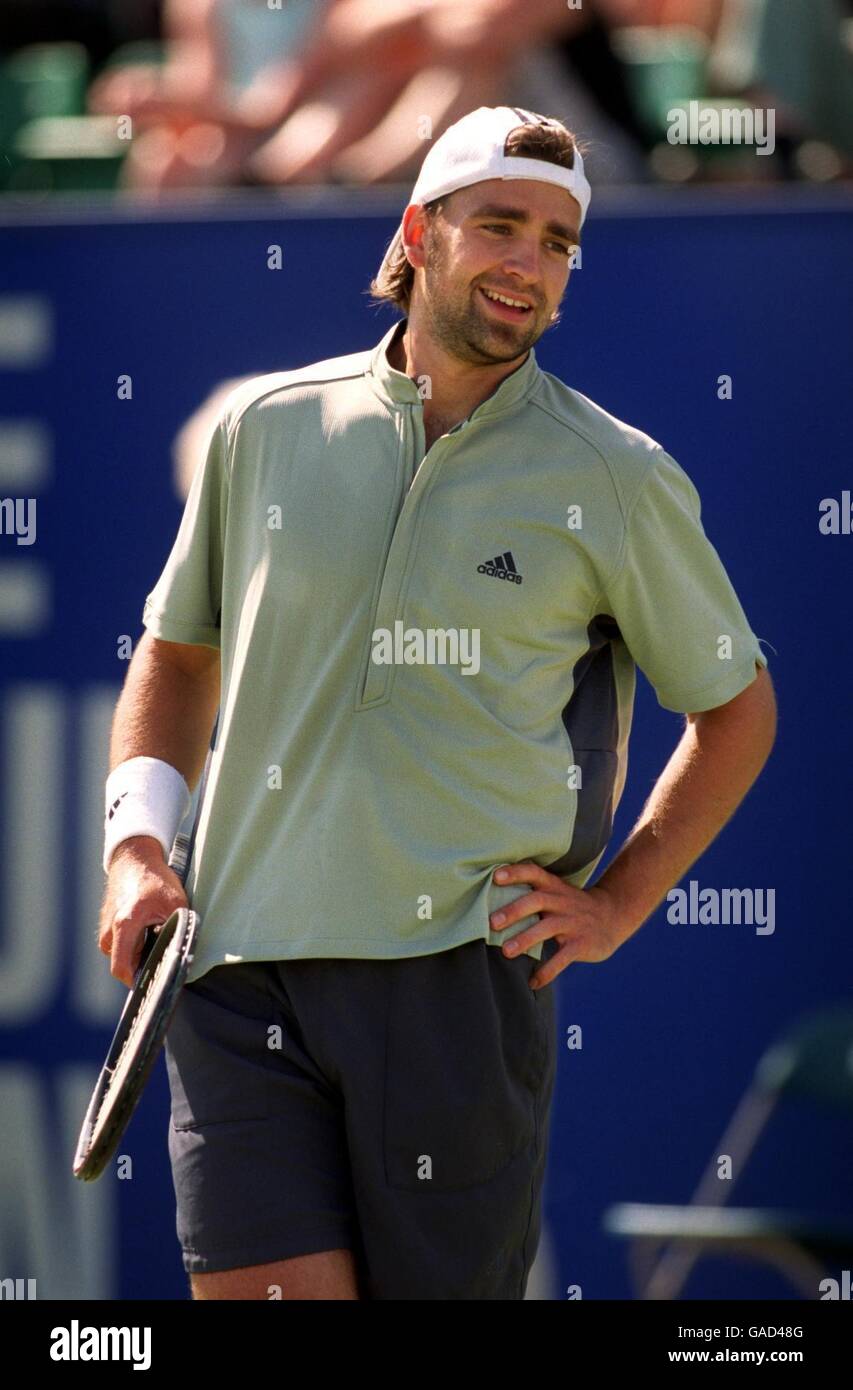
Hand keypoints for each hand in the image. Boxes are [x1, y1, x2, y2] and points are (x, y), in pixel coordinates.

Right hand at [98, 840, 188, 986]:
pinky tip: (148, 931)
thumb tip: (180, 956)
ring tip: (156, 935)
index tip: (155, 983)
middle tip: (164, 954)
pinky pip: (121, 946)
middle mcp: (109, 931)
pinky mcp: (107, 927)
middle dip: (144, 964)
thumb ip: (177, 931)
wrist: (134, 859)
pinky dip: (135, 944)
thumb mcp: (175, 904)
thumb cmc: (155, 879)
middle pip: (125, 964)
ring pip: (124, 955)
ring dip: (140, 952)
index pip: (122, 969)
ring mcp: (105, 929)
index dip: (138, 981)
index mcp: (123, 925)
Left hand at [490, 861, 623, 988]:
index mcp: (554, 887)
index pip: (534, 872)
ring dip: (525, 939)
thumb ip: (532, 892)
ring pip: (547, 928)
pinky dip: (547, 971)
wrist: (613, 915)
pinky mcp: (581, 944)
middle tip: (492, 923)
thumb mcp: (557, 891)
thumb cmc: (572, 905)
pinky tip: (533, 982)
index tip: (495, 876)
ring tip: (506, 952)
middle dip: (514, 911)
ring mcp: (573, 923)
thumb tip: (490, 900)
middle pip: (537, 900)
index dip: (515, 872)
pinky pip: (562, 959)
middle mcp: (562, 901)